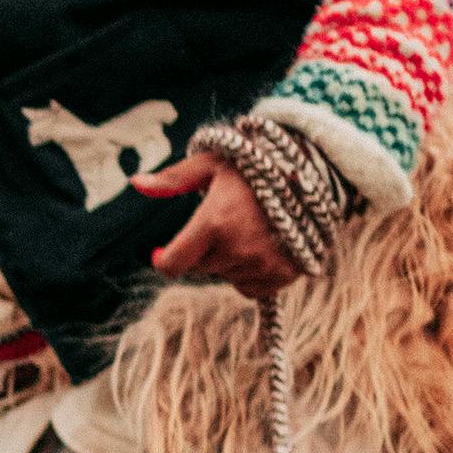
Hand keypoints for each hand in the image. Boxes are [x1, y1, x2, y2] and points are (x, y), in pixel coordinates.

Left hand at [137, 153, 299, 299]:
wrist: (317, 172)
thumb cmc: (257, 165)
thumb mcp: (213, 164)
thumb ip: (173, 179)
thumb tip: (135, 183)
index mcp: (214, 223)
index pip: (173, 265)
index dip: (164, 260)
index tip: (162, 253)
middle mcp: (238, 249)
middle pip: (200, 269)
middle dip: (204, 251)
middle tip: (225, 222)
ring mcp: (263, 264)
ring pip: (226, 277)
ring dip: (230, 260)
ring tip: (249, 229)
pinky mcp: (284, 275)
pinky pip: (252, 288)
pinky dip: (252, 273)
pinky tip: (263, 247)